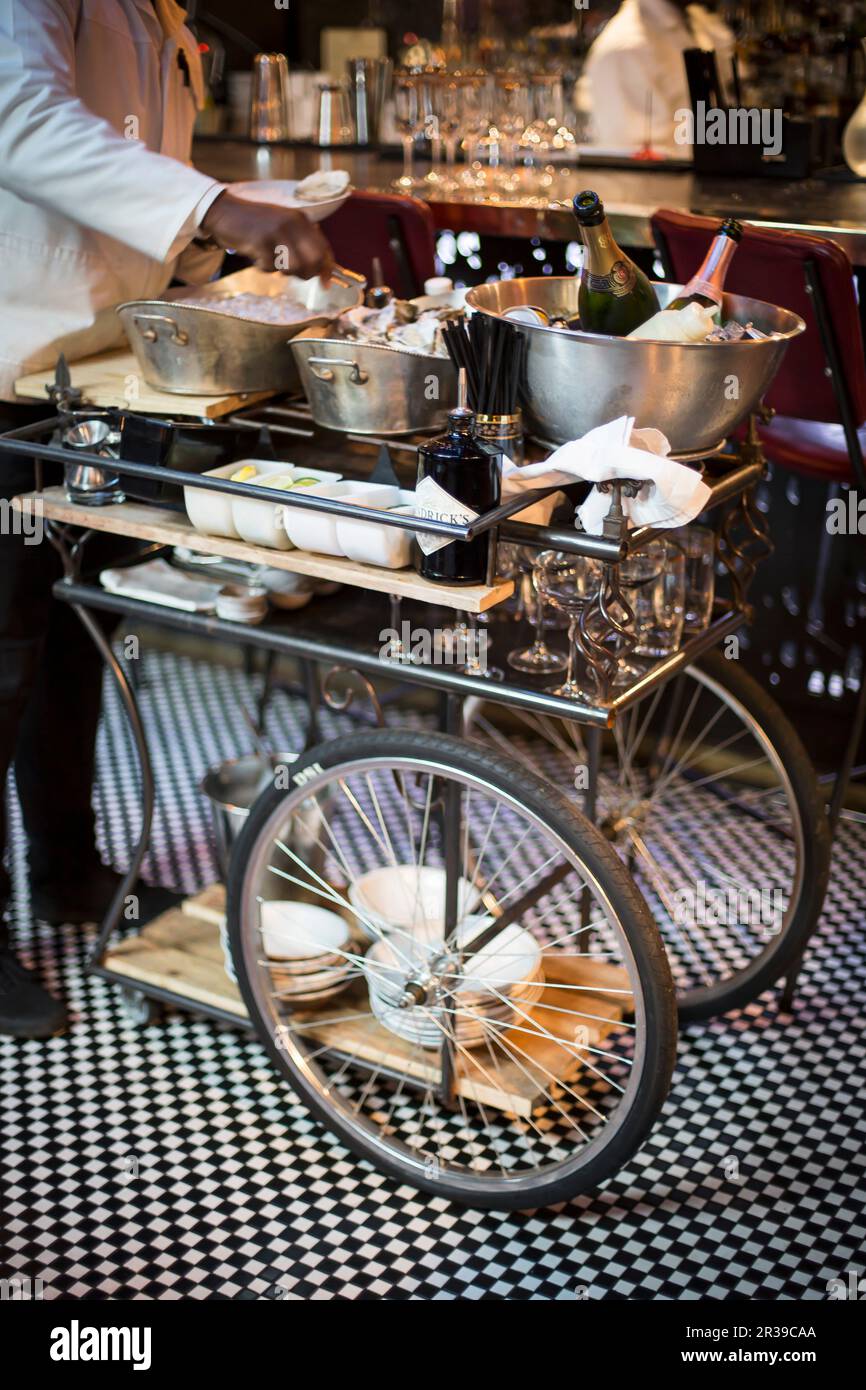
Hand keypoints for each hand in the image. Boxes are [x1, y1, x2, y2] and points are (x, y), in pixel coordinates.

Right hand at [200, 190, 334, 280]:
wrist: (225, 212)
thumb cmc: (255, 223)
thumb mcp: (283, 226)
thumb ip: (301, 242)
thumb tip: (320, 269)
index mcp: (301, 220)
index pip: (324, 249)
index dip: (327, 269)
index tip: (325, 284)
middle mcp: (293, 223)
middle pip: (314, 261)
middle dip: (306, 274)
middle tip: (292, 273)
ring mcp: (278, 232)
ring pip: (294, 267)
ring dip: (283, 271)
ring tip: (272, 261)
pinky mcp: (261, 241)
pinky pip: (271, 267)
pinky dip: (264, 268)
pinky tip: (257, 256)